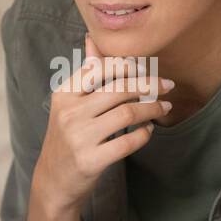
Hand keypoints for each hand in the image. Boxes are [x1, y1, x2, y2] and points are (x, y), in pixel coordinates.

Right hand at [32, 33, 173, 213]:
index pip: (101, 68)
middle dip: (149, 86)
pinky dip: (145, 134)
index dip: (131, 67)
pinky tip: (148, 130)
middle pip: (119, 89)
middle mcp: (69, 113)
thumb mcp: (69, 104)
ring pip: (128, 113)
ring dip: (152, 109)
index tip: (150, 71)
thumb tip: (92, 39)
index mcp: (64, 94)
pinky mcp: (90, 160)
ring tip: (163, 108)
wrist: (53, 181)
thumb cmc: (67, 137)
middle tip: (167, 87)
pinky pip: (128, 141)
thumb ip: (85, 74)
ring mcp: (79, 137)